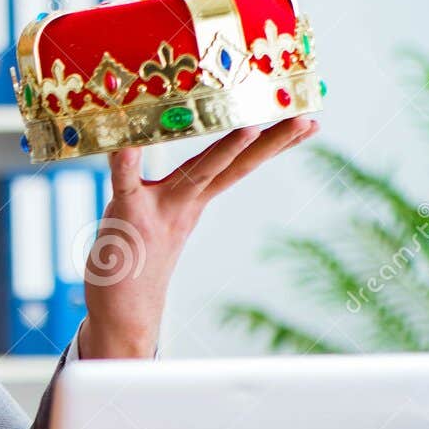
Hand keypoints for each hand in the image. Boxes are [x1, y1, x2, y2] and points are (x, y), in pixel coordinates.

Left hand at [77, 116, 320, 359]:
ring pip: (197, 173)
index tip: (306, 122)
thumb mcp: (162, 215)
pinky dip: (125, 163)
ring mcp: (159, 209)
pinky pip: (125, 183)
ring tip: (250, 128)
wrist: (123, 308)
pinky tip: (126, 143)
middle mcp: (184, 202)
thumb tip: (178, 163)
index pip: (239, 165)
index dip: (272, 144)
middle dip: (271, 142)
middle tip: (305, 120)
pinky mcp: (126, 214)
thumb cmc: (138, 256)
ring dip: (223, 152)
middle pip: (234, 167)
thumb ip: (172, 190)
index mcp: (194, 199)